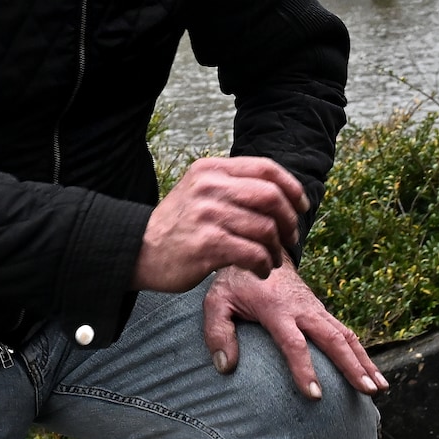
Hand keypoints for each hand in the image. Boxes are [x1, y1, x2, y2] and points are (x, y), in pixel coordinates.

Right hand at [132, 156, 304, 291]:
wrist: (138, 250)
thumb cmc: (176, 226)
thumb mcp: (198, 192)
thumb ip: (232, 186)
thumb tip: (280, 194)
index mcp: (210, 170)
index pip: (266, 168)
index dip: (291, 188)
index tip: (300, 207)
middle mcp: (209, 187)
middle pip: (271, 197)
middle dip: (289, 221)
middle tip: (289, 239)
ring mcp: (208, 215)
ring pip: (266, 228)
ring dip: (276, 249)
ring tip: (270, 260)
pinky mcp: (207, 244)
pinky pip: (253, 253)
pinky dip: (263, 265)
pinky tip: (259, 270)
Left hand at [203, 264, 387, 399]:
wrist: (260, 249)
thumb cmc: (235, 281)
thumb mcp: (216, 301)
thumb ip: (217, 331)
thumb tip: (225, 367)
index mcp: (276, 309)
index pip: (294, 343)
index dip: (304, 368)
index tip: (315, 395)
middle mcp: (302, 310)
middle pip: (332, 339)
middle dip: (351, 366)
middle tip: (367, 392)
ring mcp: (316, 309)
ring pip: (346, 336)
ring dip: (364, 362)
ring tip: (379, 389)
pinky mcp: (322, 312)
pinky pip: (346, 333)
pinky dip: (362, 354)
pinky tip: (373, 375)